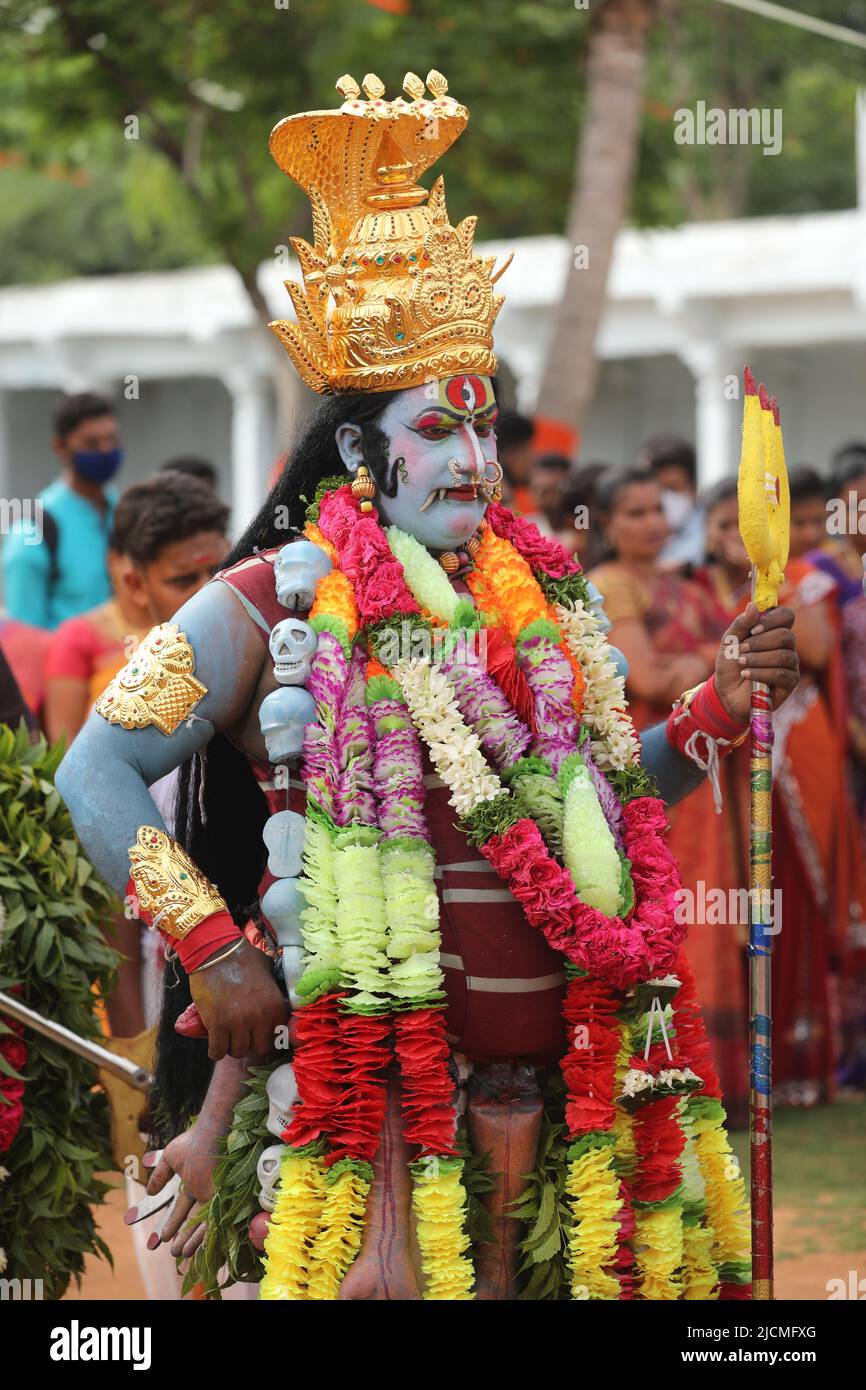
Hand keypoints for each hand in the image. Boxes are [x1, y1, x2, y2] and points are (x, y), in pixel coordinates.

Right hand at [125, 1131, 213, 1259]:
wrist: (210, 1136)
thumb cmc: (192, 1143)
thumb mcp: (170, 1158)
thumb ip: (160, 1175)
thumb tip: (149, 1191)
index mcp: (192, 1184)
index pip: (178, 1210)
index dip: (169, 1224)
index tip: (157, 1240)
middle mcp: (203, 1193)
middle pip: (190, 1220)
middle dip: (180, 1237)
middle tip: (172, 1253)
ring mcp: (213, 1197)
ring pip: (201, 1224)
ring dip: (190, 1239)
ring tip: (179, 1254)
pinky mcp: (221, 1199)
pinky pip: (212, 1222)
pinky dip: (203, 1235)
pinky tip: (194, 1247)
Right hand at [189, 938, 288, 1061]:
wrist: (215, 951)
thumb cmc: (241, 957)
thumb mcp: (267, 970)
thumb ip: (273, 985)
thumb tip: (275, 991)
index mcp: (276, 1005)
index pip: (276, 1037)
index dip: (264, 1037)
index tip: (255, 1035)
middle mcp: (261, 1016)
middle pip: (258, 1049)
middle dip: (249, 1045)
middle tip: (239, 1037)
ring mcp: (239, 1022)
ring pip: (238, 1051)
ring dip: (231, 1047)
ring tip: (226, 1037)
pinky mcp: (217, 1025)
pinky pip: (218, 1051)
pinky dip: (215, 1050)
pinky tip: (214, 1043)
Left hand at [714, 602, 798, 724]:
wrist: (726, 693)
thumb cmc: (730, 665)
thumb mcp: (729, 642)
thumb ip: (741, 624)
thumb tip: (753, 605)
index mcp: (773, 631)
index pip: (786, 616)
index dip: (772, 620)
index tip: (753, 629)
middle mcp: (786, 646)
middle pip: (786, 636)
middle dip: (760, 642)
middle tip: (742, 649)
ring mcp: (790, 664)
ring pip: (784, 656)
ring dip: (758, 658)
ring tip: (742, 662)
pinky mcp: (790, 682)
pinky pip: (782, 674)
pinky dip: (761, 673)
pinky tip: (747, 674)